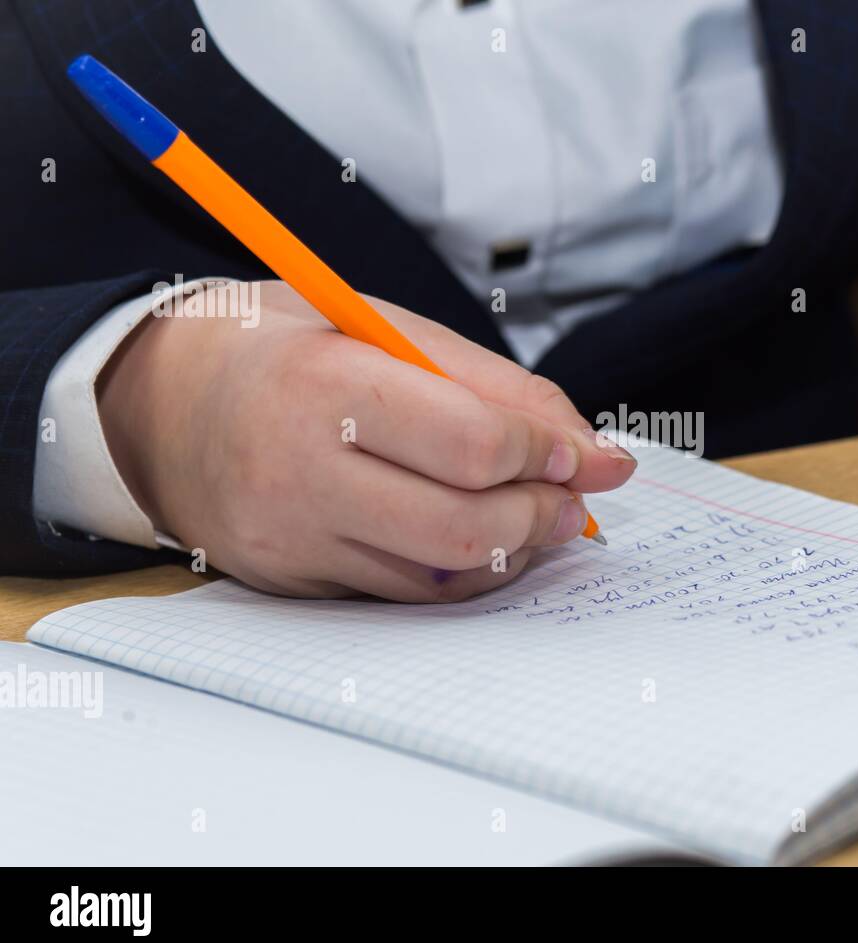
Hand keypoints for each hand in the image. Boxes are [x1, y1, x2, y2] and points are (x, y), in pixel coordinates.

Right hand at [97, 280, 635, 600]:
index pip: (472, 445)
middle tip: (574, 499)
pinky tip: (482, 540)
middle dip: (545, 517)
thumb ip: (498, 387)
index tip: (587, 453)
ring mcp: (289, 538)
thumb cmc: (287, 348)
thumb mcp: (388, 329)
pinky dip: (462, 573)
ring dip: (514, 552)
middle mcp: (298, 471)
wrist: (160, 402)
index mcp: (325, 385)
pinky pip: (403, 594)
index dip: (549, 456)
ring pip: (440, 576)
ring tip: (537, 516)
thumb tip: (594, 451)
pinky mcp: (289, 582)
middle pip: (463, 528)